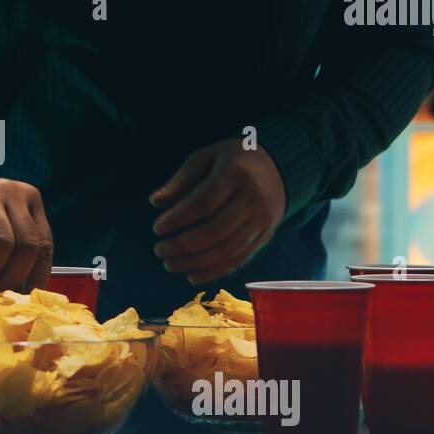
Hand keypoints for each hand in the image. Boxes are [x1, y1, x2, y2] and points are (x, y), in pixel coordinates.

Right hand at [0, 173, 52, 293]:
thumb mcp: (2, 228)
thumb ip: (16, 252)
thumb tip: (23, 295)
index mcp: (30, 200)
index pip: (44, 244)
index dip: (36, 276)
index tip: (24, 297)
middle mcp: (11, 193)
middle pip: (26, 245)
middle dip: (12, 277)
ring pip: (0, 242)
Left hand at [149, 138, 286, 284]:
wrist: (278, 168)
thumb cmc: (233, 161)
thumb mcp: (206, 157)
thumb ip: (181, 180)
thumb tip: (155, 202)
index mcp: (235, 174)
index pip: (204, 202)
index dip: (178, 219)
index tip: (157, 228)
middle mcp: (252, 199)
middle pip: (215, 231)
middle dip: (182, 245)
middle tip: (159, 250)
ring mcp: (261, 220)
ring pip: (226, 251)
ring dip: (195, 263)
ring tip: (170, 264)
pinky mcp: (264, 236)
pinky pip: (239, 260)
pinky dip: (214, 272)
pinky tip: (192, 275)